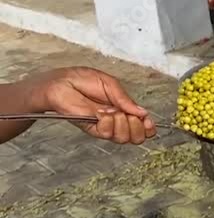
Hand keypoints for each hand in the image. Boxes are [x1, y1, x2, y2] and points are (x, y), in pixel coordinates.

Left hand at [33, 67, 155, 144]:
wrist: (61, 83)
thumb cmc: (81, 80)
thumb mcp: (110, 84)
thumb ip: (126, 99)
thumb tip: (144, 113)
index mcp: (124, 109)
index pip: (143, 126)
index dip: (148, 127)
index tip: (148, 121)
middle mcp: (117, 121)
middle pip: (137, 137)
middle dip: (137, 126)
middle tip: (128, 115)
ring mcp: (105, 126)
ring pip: (125, 138)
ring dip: (122, 123)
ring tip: (111, 111)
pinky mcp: (93, 129)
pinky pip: (108, 134)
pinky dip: (108, 122)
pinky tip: (102, 113)